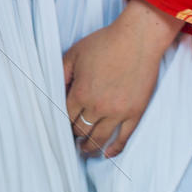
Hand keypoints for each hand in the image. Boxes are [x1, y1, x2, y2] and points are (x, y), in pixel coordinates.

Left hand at [63, 0, 181, 157]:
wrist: (139, 38)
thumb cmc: (107, 42)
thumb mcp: (74, 54)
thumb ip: (61, 74)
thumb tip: (53, 91)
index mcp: (80, 93)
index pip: (64, 118)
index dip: (61, 124)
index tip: (61, 126)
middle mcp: (97, 106)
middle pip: (81, 130)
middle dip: (74, 135)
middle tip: (72, 138)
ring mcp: (118, 111)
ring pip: (99, 139)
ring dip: (90, 147)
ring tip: (85, 150)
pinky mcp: (136, 111)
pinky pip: (125, 136)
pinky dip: (115, 148)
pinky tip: (108, 153)